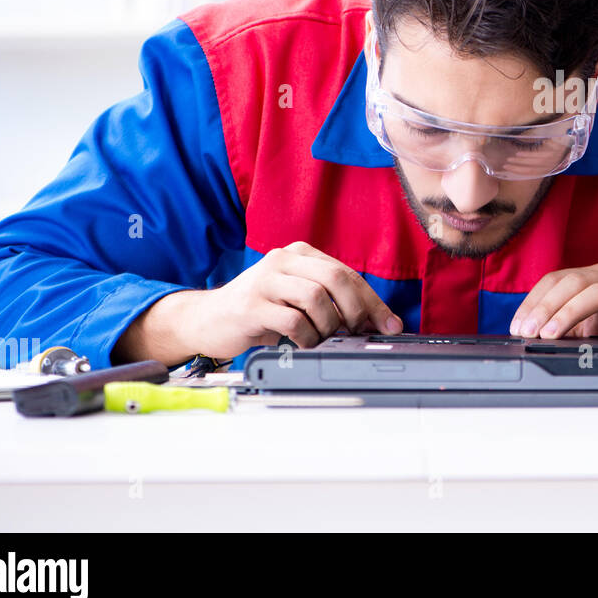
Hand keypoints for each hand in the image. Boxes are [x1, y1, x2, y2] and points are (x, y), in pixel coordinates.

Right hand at [123, 241, 402, 364]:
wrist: (206, 320)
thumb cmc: (258, 310)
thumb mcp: (295, 297)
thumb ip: (329, 300)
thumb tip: (374, 322)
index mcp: (300, 254)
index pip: (347, 273)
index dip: (373, 301)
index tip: (390, 325)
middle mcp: (283, 260)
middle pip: (336, 278)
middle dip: (357, 310)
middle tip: (358, 333)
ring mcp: (266, 280)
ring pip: (316, 297)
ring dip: (329, 325)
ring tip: (323, 338)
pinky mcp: (251, 305)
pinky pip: (293, 320)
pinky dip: (307, 336)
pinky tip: (303, 343)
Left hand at [508, 263, 597, 376]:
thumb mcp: (594, 324)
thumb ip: (568, 323)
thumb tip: (531, 334)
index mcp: (597, 280)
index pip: (557, 279)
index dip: (533, 301)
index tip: (517, 325)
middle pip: (574, 281)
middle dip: (546, 306)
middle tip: (529, 332)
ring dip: (570, 313)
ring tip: (552, 334)